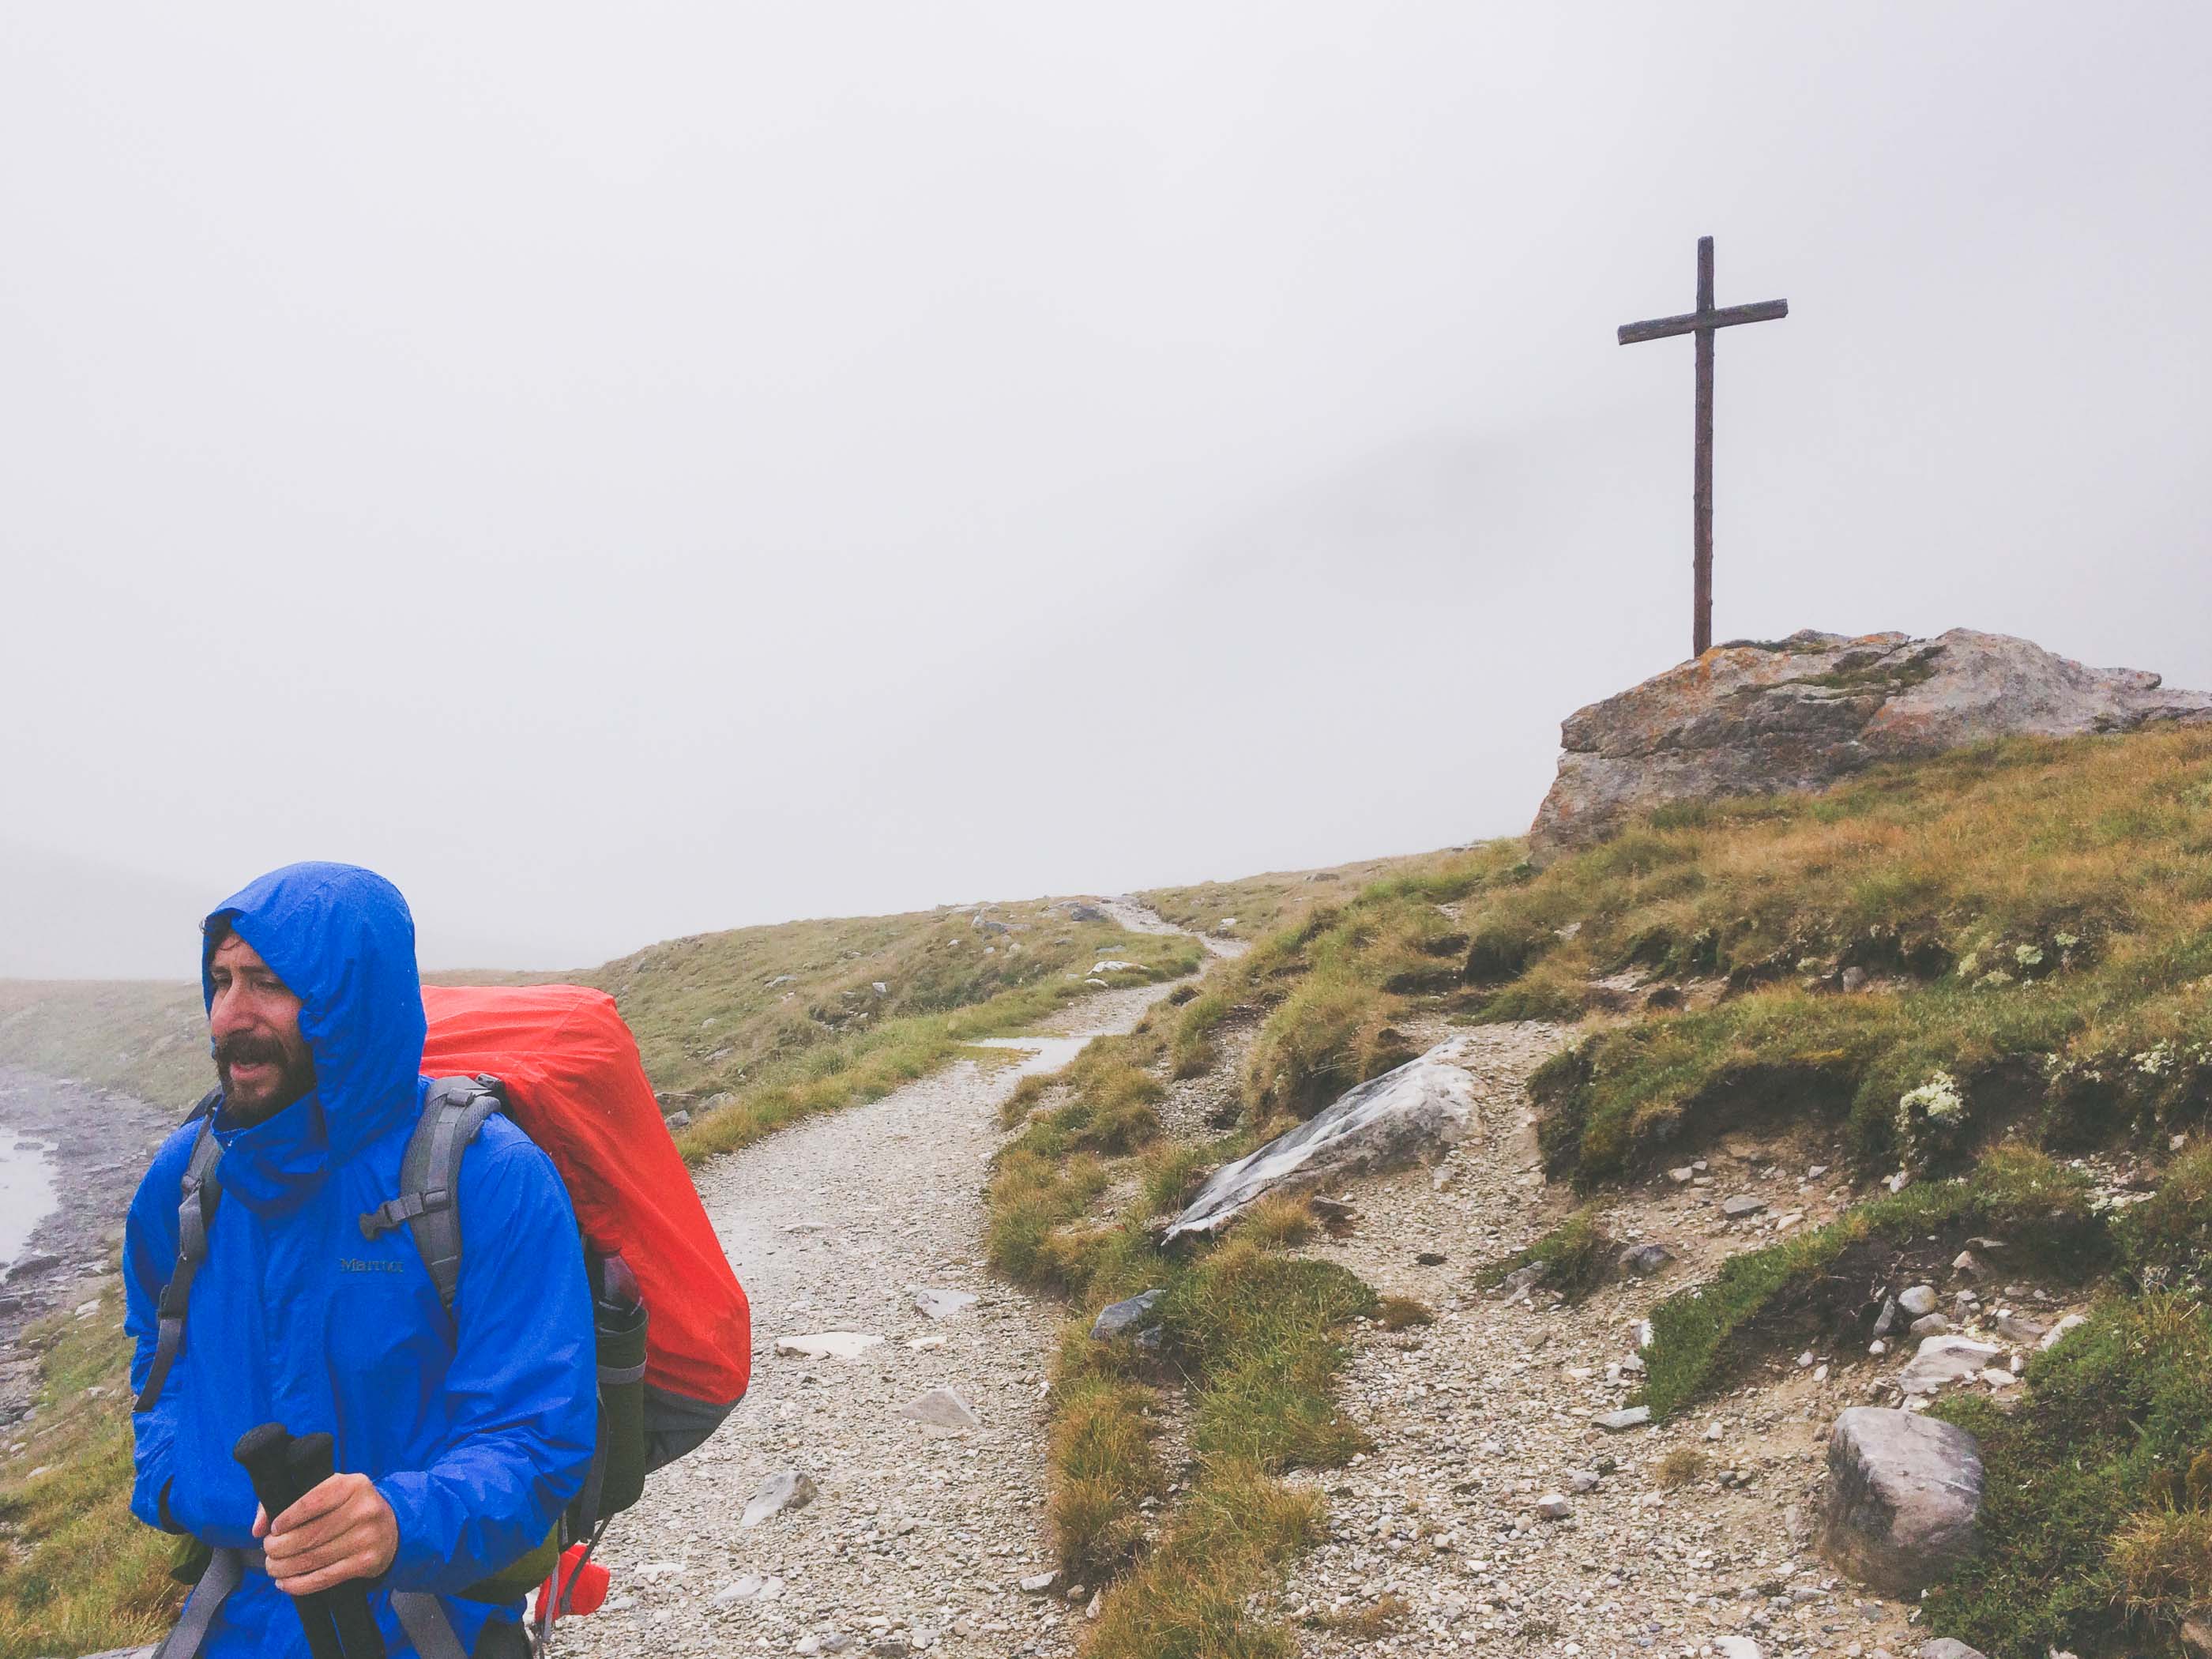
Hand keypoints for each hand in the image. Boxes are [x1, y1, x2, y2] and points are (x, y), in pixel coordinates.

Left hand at [253, 1472, 398, 1595]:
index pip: (312, 1501)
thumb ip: (288, 1502)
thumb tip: (257, 1528)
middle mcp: (364, 1509)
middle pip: (310, 1534)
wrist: (392, 1527)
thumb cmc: (349, 1508)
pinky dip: (300, 1584)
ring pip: (314, 1558)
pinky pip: (325, 1577)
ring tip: (273, 1568)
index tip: (273, 1530)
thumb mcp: (328, 1492)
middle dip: (280, 1548)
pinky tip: (286, 1583)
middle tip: (269, 1551)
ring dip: (285, 1568)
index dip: (287, 1518)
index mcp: (353, 1485)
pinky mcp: (367, 1562)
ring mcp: (367, 1537)